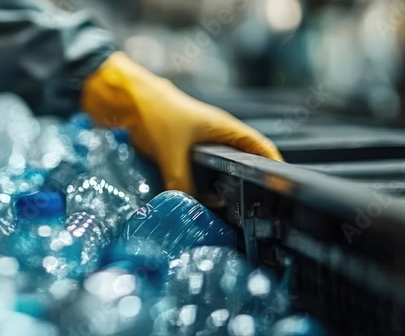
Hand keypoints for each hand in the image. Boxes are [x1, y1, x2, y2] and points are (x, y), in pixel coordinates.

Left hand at [81, 52, 282, 194]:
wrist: (124, 98)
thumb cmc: (153, 113)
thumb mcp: (170, 154)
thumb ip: (182, 183)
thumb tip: (192, 209)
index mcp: (224, 128)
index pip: (261, 148)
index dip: (274, 167)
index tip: (281, 191)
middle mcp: (216, 133)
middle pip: (242, 161)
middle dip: (247, 184)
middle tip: (251, 210)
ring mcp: (199, 139)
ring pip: (219, 167)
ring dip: (220, 186)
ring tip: (225, 210)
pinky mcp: (181, 146)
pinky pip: (198, 169)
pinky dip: (200, 184)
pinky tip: (196, 198)